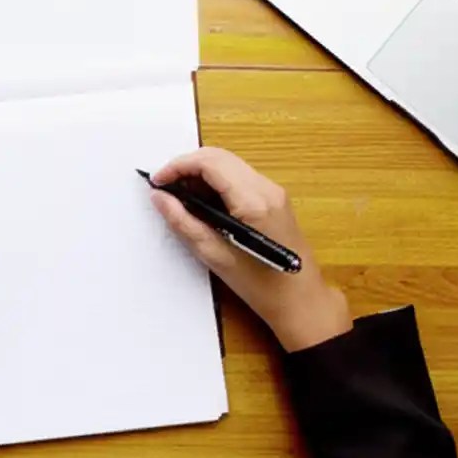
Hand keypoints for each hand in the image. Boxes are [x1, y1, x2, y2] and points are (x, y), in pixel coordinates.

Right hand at [149, 148, 351, 351]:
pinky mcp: (274, 198)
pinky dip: (216, 183)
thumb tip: (160, 198)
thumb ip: (183, 222)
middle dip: (187, 167)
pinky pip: (239, 177)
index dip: (178, 166)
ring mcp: (273, 191)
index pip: (210, 163)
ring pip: (228, 164)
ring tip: (181, 198)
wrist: (300, 299)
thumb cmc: (262, 286)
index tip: (158, 181)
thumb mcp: (214, 255)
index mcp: (253, 201)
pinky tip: (203, 204)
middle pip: (219, 157)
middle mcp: (267, 188)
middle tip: (165, 188)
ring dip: (201, 174)